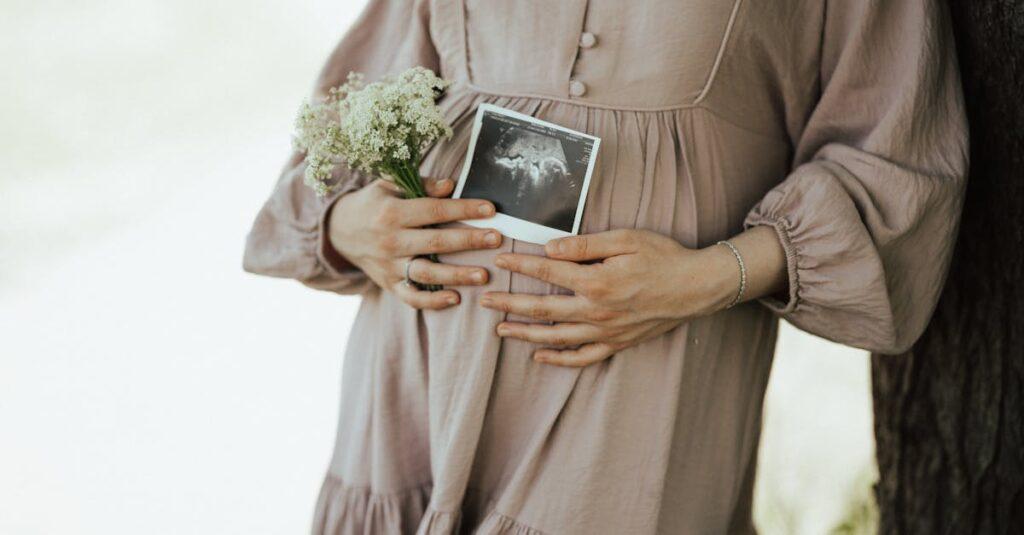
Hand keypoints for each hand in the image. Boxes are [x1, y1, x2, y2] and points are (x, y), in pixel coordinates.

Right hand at [328, 177, 502, 308]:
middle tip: (497, 239)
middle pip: (435, 243)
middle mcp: (390, 241)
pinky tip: (455, 298)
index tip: (490, 209)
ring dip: (456, 275)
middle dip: (468, 240)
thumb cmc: (373, 204)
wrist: (339, 231)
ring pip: (426, 274)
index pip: (434, 210)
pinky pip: (411, 297)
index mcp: (392, 213)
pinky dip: (432, 302)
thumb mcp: (389, 186)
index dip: (463, 209)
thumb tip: (451, 186)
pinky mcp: (388, 284)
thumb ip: (421, 185)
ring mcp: (389, 266)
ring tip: (483, 275)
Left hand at [480, 229, 741, 366]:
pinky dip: (558, 359)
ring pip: (555, 337)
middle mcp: (596, 311)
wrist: (697, 287)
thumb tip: (550, 248)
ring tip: (500, 329)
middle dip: (509, 305)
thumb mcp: (625, 240)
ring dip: (524, 334)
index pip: (547, 273)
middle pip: (542, 310)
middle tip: (484, 301)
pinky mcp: (616, 344)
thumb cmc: (663, 257)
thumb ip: (585, 245)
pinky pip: (581, 357)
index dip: (520, 266)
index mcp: (596, 282)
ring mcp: (606, 332)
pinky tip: (539, 355)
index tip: (499, 260)